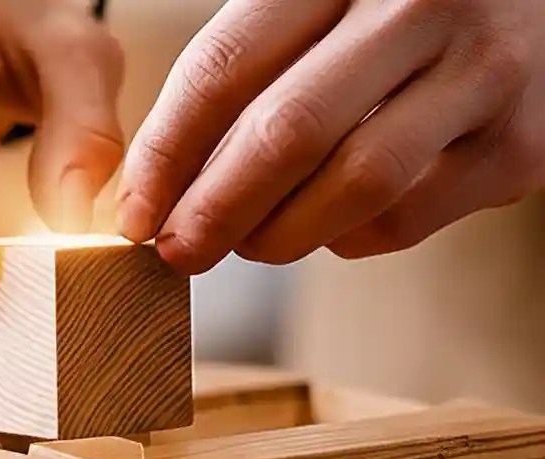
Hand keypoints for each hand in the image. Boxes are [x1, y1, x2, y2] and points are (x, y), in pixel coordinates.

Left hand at [118, 0, 544, 273]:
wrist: (516, 2)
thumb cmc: (380, 11)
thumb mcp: (303, 7)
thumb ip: (235, 76)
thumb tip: (156, 190)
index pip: (225, 67)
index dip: (167, 153)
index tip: (135, 212)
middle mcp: (423, 8)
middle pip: (289, 133)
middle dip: (215, 210)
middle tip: (177, 250)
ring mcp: (484, 76)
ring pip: (355, 187)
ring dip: (278, 235)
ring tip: (245, 242)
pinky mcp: (519, 145)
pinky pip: (406, 219)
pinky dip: (346, 238)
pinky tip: (327, 223)